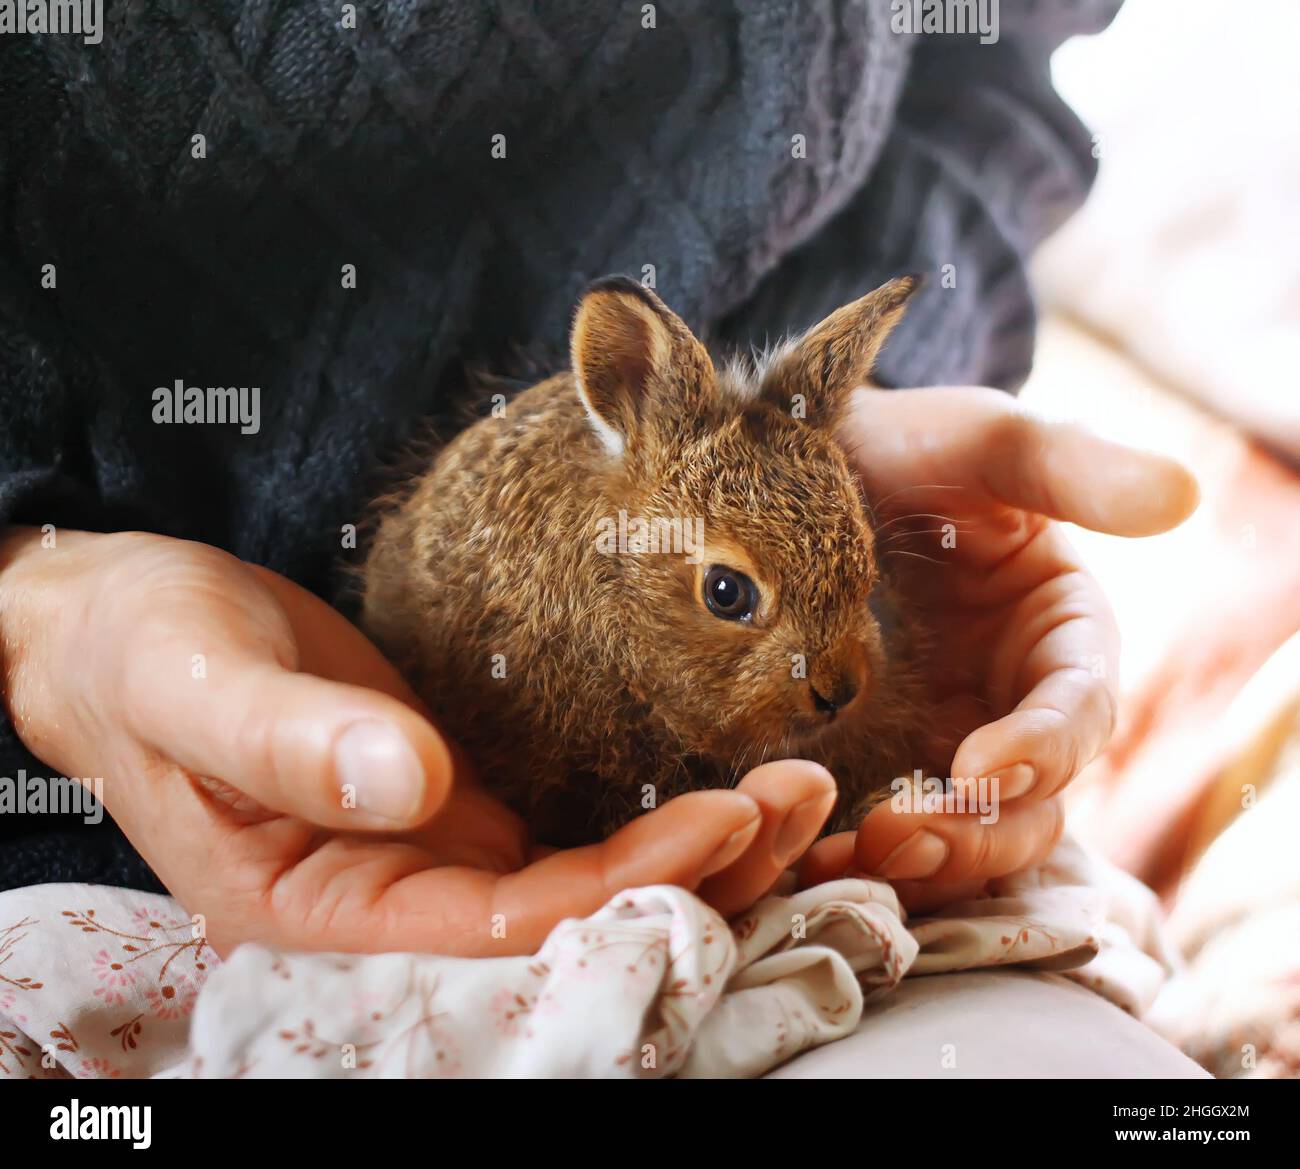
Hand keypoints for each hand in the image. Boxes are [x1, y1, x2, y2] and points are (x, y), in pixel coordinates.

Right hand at [0, 528, 836, 954]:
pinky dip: (659, 816)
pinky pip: (574, 826)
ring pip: (589, 878)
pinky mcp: (462, 798)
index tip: (721, 817)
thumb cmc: (142, 651)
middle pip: (571, 917)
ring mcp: (435, 851)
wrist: (129, 622)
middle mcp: (393, 896)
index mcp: (320, 906)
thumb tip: (407, 779)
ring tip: (801, 786)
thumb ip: (287, 738)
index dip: (618, 887)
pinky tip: (733, 778)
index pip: (499, 924)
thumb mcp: (195, 680)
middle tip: (804, 799)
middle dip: (696, 874)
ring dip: (701, 847)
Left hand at [800, 387, 1198, 904]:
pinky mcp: (883, 759)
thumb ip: (1076, 468)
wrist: (812, 464)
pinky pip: (889, 827)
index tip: (981, 765)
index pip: (1078, 712)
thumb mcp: (989, 444)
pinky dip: (862, 856)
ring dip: (923, 860)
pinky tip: (809, 861)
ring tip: (851, 860)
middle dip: (978, 829)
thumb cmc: (913, 448)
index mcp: (1064, 638)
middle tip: (902, 834)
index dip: (1042, 748)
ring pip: (966, 833)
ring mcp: (948, 738)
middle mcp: (1017, 704)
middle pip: (1030, 803)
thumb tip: (1182, 494)